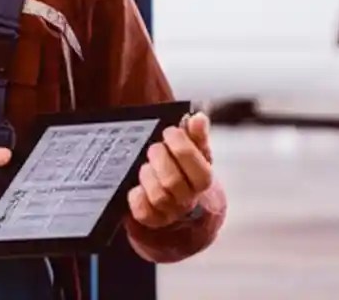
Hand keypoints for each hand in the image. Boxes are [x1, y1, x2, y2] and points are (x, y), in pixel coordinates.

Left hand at [127, 112, 213, 228]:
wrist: (173, 197)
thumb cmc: (182, 166)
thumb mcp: (192, 150)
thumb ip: (195, 134)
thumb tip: (198, 118)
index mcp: (202, 180)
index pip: (199, 168)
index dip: (181, 147)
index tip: (168, 131)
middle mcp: (188, 199)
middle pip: (174, 182)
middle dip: (159, 158)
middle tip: (153, 147)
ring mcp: (169, 212)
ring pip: (159, 196)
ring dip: (148, 175)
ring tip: (145, 166)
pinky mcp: (151, 219)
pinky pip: (143, 211)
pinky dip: (137, 197)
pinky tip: (136, 186)